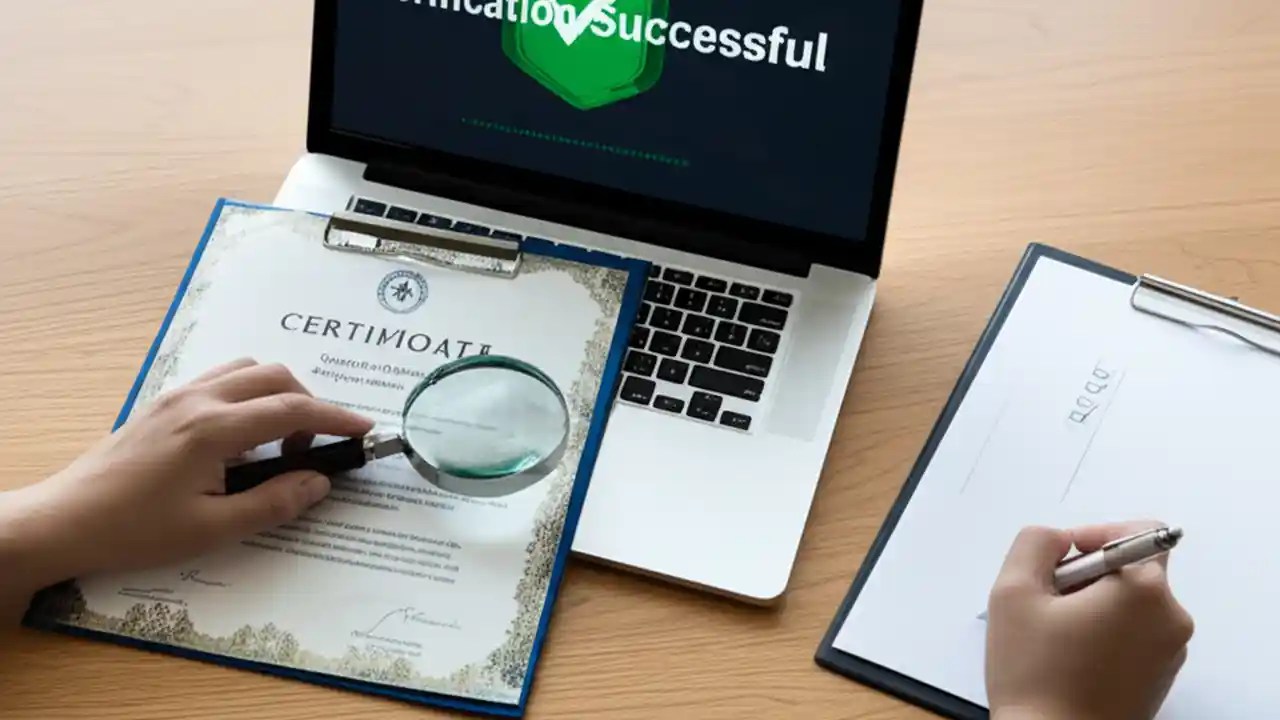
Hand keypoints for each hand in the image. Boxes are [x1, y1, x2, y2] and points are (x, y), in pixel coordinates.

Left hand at [3, 359, 372, 594]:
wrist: (67, 520)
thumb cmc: (136, 530)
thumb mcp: (212, 529)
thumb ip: (274, 503)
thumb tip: (319, 481)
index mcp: (212, 430)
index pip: (292, 409)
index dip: (336, 416)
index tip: (365, 428)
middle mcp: (197, 400)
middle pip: (275, 377)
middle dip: (310, 403)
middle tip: (315, 446)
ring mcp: (177, 396)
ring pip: (248, 370)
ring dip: (278, 395)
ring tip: (279, 441)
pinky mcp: (164, 403)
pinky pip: (221, 379)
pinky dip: (249, 394)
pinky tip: (243, 435)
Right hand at [985, 522, 1194, 719]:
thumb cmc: (1036, 677)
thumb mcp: (1014, 592)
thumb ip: (1036, 543)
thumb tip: (1059, 539)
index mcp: (1144, 593)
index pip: (1139, 533)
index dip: (1095, 535)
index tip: (1062, 560)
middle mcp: (1170, 620)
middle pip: (1131, 570)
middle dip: (1085, 576)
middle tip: (1046, 603)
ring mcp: (1169, 653)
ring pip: (1129, 604)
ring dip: (1091, 606)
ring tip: (1053, 636)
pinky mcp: (1158, 678)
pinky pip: (1132, 635)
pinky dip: (1102, 634)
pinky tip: (1068, 658)